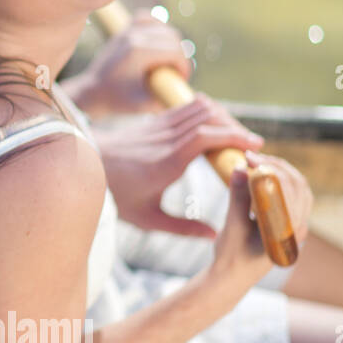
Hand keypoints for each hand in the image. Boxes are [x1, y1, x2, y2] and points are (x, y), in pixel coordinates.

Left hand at [67, 9, 191, 116]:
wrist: (92, 92)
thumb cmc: (116, 100)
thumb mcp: (142, 105)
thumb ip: (165, 100)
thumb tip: (188, 99)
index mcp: (138, 52)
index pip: (176, 51)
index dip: (184, 67)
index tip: (181, 80)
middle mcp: (132, 36)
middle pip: (173, 37)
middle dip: (180, 56)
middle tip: (175, 74)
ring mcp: (127, 30)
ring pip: (163, 27)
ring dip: (171, 43)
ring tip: (167, 61)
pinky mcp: (123, 30)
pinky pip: (147, 18)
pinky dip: (157, 28)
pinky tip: (158, 44)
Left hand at [95, 95, 264, 236]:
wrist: (87, 166)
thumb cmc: (117, 195)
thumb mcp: (147, 219)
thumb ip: (182, 228)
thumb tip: (215, 235)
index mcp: (166, 162)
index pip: (204, 137)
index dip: (233, 136)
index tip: (256, 146)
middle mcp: (164, 140)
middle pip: (208, 118)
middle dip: (236, 128)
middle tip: (252, 146)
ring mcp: (159, 127)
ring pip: (199, 108)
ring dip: (223, 117)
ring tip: (237, 137)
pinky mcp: (156, 121)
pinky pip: (187, 107)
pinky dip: (208, 112)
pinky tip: (217, 127)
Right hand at [212, 149, 313, 278]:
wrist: (231, 279)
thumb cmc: (230, 256)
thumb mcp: (232, 224)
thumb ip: (238, 195)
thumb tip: (239, 167)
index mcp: (287, 230)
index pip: (287, 189)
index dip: (268, 167)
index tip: (247, 158)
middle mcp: (298, 228)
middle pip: (298, 185)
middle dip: (276, 166)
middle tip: (251, 156)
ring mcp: (296, 227)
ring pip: (298, 190)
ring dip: (280, 173)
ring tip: (257, 163)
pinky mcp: (289, 225)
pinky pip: (292, 198)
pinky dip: (280, 183)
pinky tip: (262, 177)